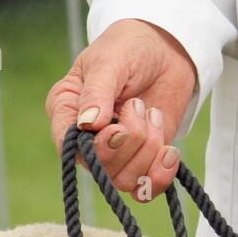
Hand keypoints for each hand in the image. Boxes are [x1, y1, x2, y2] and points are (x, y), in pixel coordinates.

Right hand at [45, 19, 196, 200]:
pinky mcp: (142, 160)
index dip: (95, 147)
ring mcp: (115, 153)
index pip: (68, 146)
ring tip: (154, 115)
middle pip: (102, 168)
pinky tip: (170, 151)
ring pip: (125, 180)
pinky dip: (161, 175)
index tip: (117, 127)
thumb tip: (89, 124)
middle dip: (131, 140)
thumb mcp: (110, 61)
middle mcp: (87, 138)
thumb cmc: (129, 47)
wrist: (166, 49)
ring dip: (148, 150)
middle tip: (139, 105)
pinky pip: (146, 189)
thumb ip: (98, 91)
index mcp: (67, 110)